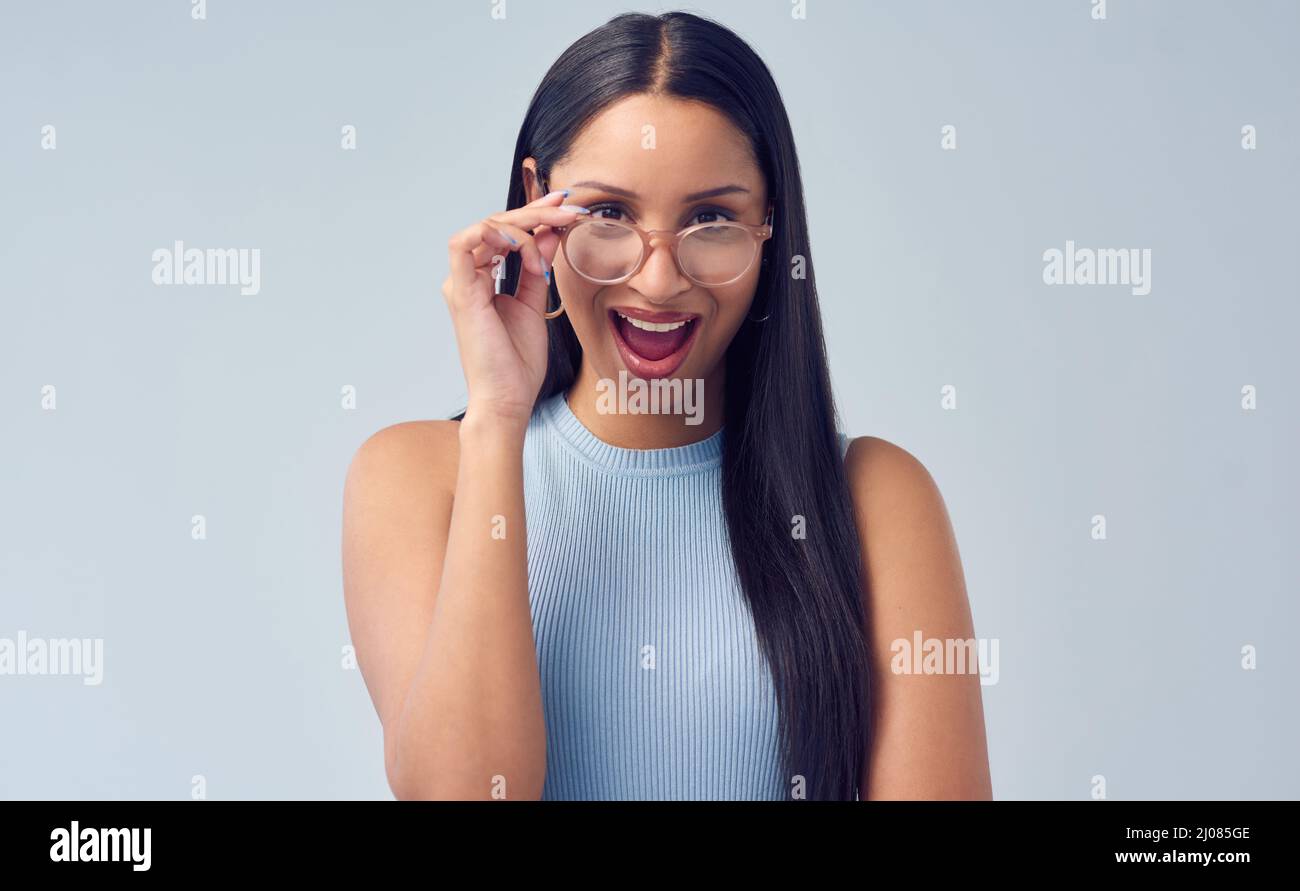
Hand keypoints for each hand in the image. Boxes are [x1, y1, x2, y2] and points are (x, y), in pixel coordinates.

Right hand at [442, 190, 585, 427]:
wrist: (508, 398)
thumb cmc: (517, 362)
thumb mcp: (535, 304)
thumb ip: (538, 268)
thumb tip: (551, 234)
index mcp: (481, 279)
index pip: (505, 233)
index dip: (535, 214)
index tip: (567, 206)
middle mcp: (467, 277)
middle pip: (497, 225)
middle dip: (537, 212)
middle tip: (569, 208)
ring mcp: (461, 284)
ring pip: (484, 228)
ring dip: (523, 221)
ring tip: (556, 223)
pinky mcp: (461, 294)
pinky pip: (463, 246)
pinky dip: (493, 235)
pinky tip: (521, 239)